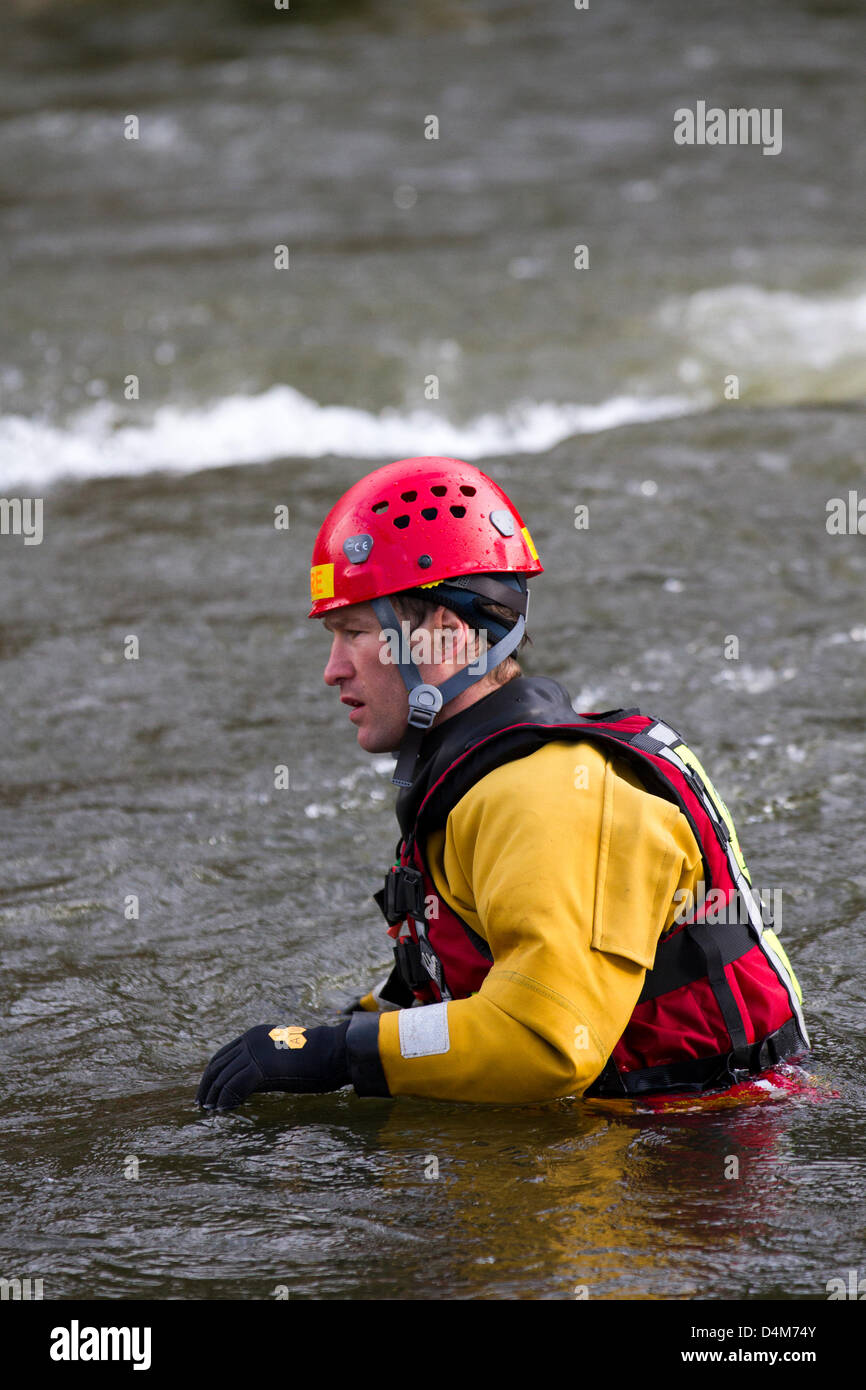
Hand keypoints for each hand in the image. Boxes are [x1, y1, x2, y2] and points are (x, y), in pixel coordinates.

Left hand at [196, 1020, 350, 1109]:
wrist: (331, 1052)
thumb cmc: (313, 1059)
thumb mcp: (281, 1059)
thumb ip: (261, 1067)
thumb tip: (244, 1087)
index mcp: (254, 1035)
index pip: (222, 1056)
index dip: (211, 1075)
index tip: (207, 1092)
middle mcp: (250, 1040)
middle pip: (217, 1065)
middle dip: (207, 1087)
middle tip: (203, 1106)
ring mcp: (254, 1052)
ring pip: (223, 1077)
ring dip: (215, 1097)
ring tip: (212, 1112)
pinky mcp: (260, 1067)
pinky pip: (234, 1087)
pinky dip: (226, 1101)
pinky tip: (226, 1111)